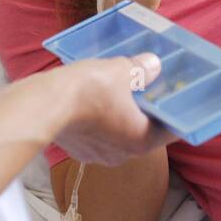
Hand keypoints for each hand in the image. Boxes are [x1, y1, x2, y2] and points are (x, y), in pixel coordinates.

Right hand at [52, 55, 177, 165]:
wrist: (42, 105)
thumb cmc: (87, 90)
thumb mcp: (121, 70)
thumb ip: (141, 68)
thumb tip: (153, 64)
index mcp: (141, 140)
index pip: (171, 130)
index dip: (176, 113)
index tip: (177, 99)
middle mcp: (122, 154)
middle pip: (143, 130)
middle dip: (145, 109)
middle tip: (147, 87)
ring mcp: (97, 155)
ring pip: (117, 132)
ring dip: (119, 114)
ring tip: (117, 90)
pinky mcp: (77, 150)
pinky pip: (96, 134)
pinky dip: (99, 119)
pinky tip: (93, 99)